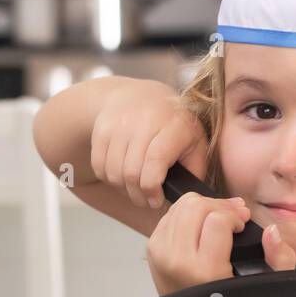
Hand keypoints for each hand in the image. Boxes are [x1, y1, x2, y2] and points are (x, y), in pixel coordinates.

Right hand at [90, 80, 207, 208]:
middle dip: (139, 196)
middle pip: (132, 172)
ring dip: (123, 190)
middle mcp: (144, 121)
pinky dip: (109, 179)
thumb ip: (195, 169)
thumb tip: (188, 196)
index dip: (153, 188)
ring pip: (113, 172)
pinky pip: (99, 166)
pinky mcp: (102, 130)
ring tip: (136, 190)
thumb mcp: (195, 141)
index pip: (155, 161)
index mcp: (173, 125)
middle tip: (147, 201)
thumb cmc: (174, 124)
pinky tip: (122, 178)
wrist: (140, 95)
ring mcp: (120, 124)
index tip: (157, 200)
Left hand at [145, 197, 295, 294]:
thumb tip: (270, 231)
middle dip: (220, 205)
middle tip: (235, 217)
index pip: (217, 220)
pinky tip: (201, 226)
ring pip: (182, 205)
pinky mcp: (152, 248)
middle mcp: (178, 261)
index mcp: (205, 271)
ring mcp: (161, 253)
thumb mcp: (267, 286)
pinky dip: (188, 213)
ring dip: (205, 206)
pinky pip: (171, 213)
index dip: (234, 216)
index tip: (242, 225)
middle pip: (196, 206)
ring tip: (219, 218)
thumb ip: (280, 258)